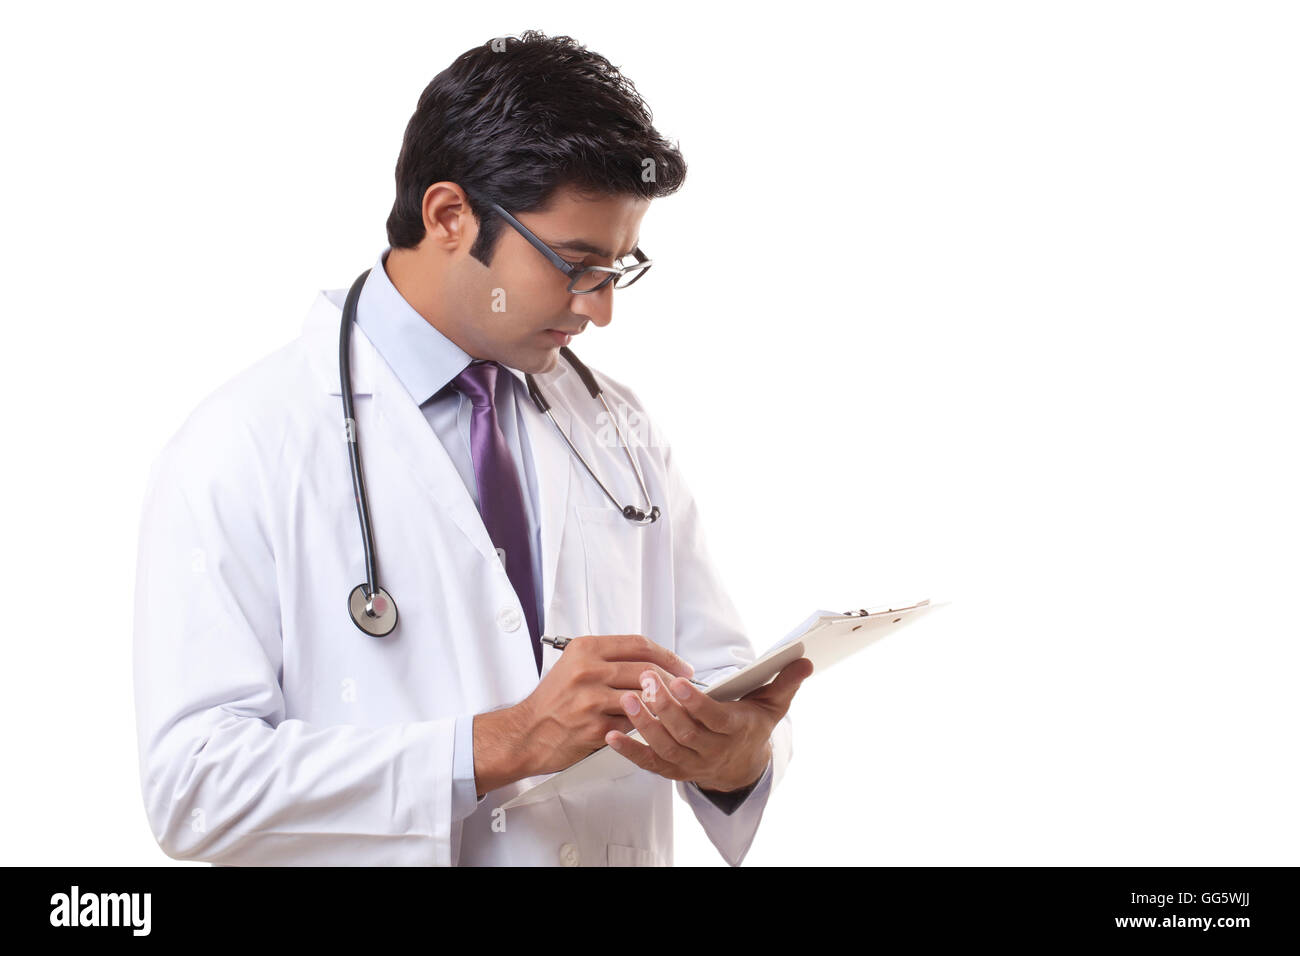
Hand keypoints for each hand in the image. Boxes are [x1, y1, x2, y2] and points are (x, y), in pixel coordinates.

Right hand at [508, 634, 696, 778]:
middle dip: (673, 678)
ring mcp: (592, 699)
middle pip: (647, 669)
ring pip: (645, 696)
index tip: (681, 665)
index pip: (638, 644)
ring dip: (663, 702)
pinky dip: (646, 723)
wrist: (527, 732)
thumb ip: (609, 658)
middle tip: (686, 686)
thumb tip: (651, 660)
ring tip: (674, 705)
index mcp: (585, 649)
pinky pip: (634, 722)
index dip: (667, 654)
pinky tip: (651, 724)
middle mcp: (588, 671)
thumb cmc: (553, 700)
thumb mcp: (574, 665)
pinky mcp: (596, 727)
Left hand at [605, 657, 812, 791]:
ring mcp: (692, 764)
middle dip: (664, 707)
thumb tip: (805, 661)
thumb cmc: (753, 723)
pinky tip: (611, 734)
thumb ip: (785, 682)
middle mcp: (713, 752)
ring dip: (644, 725)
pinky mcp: (674, 771)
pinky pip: (650, 764)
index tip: (678, 682)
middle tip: (646, 680)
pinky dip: (630, 751)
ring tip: (627, 698)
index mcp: (736, 731)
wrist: (741, 764)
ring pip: (665, 748)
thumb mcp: (773, 703)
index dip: (695, 703)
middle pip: (685, 733)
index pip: (714, 719)